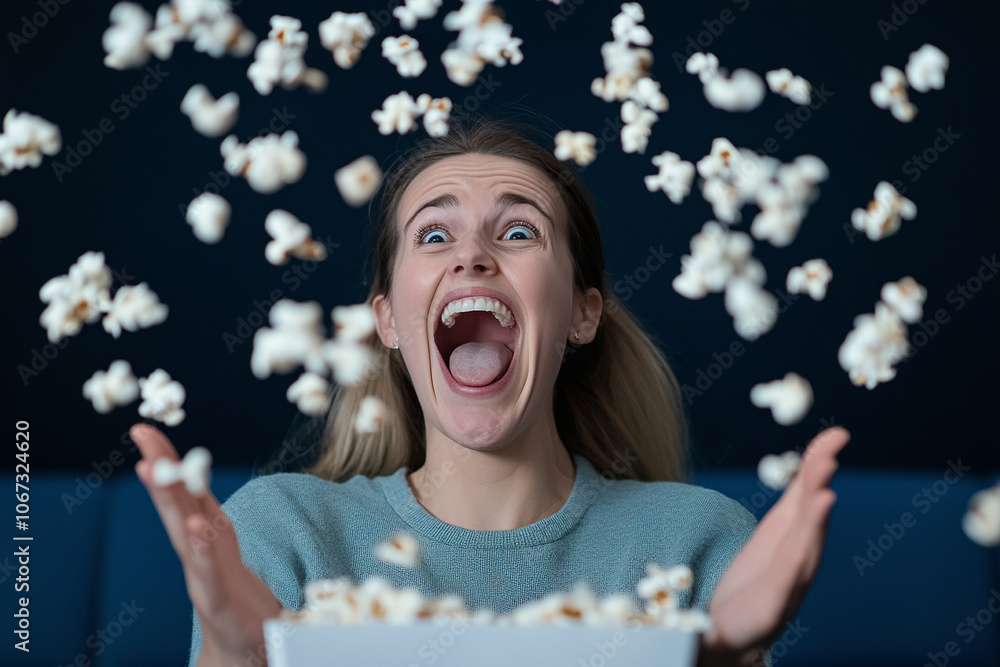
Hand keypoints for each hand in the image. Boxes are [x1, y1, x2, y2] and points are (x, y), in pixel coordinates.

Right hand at [131, 423, 282, 665]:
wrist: (244, 644)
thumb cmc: (232, 594)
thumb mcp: (219, 548)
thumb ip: (205, 517)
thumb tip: (190, 485)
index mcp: (201, 533)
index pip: (180, 490)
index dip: (164, 460)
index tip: (146, 428)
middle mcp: (196, 549)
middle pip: (175, 502)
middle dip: (159, 467)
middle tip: (142, 434)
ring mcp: (204, 573)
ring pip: (184, 529)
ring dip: (171, 499)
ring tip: (156, 468)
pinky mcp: (218, 598)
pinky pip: (209, 568)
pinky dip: (200, 547)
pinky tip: (195, 526)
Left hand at [698, 427, 849, 666]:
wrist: (731, 636)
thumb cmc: (750, 588)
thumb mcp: (770, 540)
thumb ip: (791, 510)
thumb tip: (807, 478)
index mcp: (791, 535)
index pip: (807, 492)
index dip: (820, 463)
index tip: (837, 433)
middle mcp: (798, 556)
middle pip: (810, 514)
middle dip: (819, 484)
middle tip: (829, 452)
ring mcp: (789, 582)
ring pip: (805, 546)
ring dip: (815, 521)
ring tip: (823, 492)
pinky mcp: (773, 606)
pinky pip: (785, 582)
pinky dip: (796, 561)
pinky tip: (802, 544)